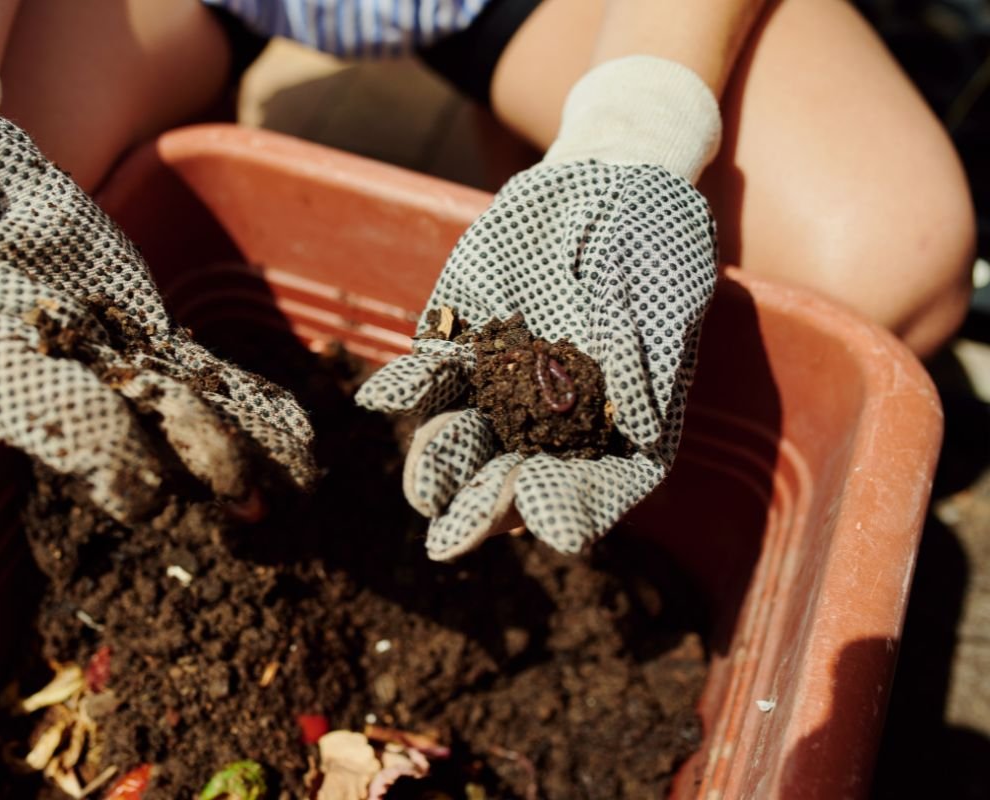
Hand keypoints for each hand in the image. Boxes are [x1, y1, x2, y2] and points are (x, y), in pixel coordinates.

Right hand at [0, 8, 314, 520]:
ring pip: (189, 416)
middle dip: (195, 472)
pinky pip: (209, 375)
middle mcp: (65, 387)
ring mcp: (114, 362)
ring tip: (294, 481)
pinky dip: (256, 405)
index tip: (145, 481)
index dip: (109, 460)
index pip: (68, 435)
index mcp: (3, 381)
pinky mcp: (148, 331)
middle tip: (246, 502)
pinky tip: (302, 437)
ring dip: (241, 449)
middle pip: (146, 440)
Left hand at [356, 57, 720, 559]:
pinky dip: (405, 385)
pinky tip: (379, 396)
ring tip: (420, 485)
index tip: (546, 523)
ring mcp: (502, 386)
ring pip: (466, 436)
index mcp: (618, 426)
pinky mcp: (458, 344)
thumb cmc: (653, 236)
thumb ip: (646, 354)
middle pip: (519, 477)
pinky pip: (428, 373)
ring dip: (439, 460)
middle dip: (484, 508)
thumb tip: (639, 424)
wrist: (605, 176)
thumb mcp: (665, 288)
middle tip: (450, 540)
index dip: (572, 507)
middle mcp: (556, 419)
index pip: (599, 486)